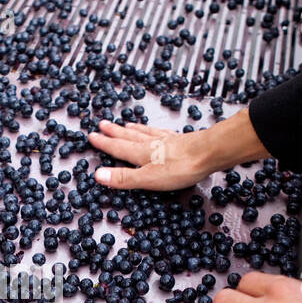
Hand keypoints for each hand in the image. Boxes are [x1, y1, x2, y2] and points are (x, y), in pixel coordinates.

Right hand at [90, 120, 210, 189]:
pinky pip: (161, 132)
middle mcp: (152, 143)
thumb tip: (98, 175)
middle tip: (103, 124)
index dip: (104, 143)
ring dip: (132, 129)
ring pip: (144, 132)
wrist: (209, 153)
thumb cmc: (180, 168)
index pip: (118, 147)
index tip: (92, 136)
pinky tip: (155, 130)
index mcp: (142, 153)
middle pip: (129, 136)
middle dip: (115, 132)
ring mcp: (167, 140)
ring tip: (125, 124)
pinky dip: (153, 129)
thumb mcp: (148, 178)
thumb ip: (124, 177)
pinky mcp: (181, 140)